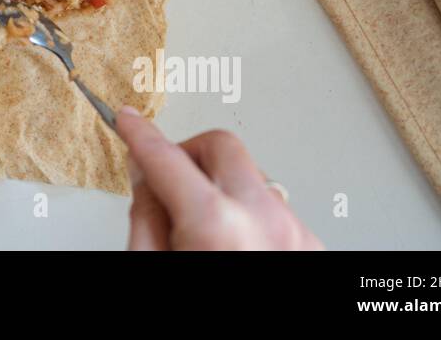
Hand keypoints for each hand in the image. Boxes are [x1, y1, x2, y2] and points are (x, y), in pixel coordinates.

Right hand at [116, 107, 321, 249]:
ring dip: (221, 190)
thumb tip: (145, 179)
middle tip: (169, 180)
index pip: (165, 156)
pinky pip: (273, 208)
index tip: (129, 121)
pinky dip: (247, 216)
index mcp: (215, 224)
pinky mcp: (311, 246)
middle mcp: (263, 220)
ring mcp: (294, 233)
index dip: (139, 133)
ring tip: (203, 231)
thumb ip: (145, 219)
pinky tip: (234, 246)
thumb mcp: (152, 267)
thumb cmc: (209, 320)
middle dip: (189, 155)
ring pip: (251, 178)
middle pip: (221, 146)